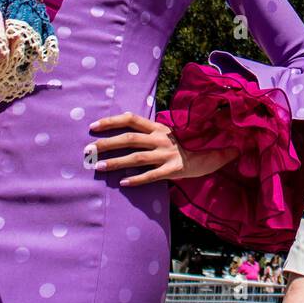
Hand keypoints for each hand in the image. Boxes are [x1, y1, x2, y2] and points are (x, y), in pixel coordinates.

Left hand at [87, 111, 237, 185]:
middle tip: (87, 150)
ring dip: (115, 162)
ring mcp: (168, 154)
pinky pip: (152, 175)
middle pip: (129, 138)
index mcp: (160, 127)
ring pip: (137, 157)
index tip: (92, 126)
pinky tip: (123, 183)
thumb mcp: (170, 132)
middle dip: (106, 143)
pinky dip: (137, 179)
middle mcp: (162, 138)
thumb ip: (151, 130)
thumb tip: (124, 122)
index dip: (111, 121)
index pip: (131, 119)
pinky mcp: (174, 170)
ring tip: (98, 167)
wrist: (215, 153)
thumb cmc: (189, 144)